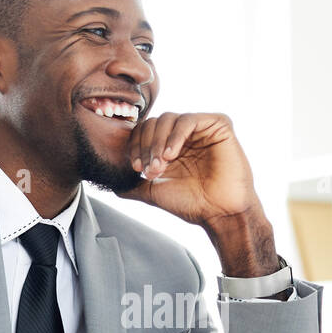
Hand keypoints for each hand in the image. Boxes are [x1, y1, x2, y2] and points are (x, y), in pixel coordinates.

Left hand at [117, 112, 257, 228]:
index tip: (135, 168)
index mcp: (171, 144)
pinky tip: (172, 154)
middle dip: (147, 146)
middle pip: (154, 123)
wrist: (220, 213)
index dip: (136, 146)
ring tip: (161, 165)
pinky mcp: (218, 125)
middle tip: (149, 169)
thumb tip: (112, 183)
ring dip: (158, 142)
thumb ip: (133, 185)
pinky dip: (176, 136)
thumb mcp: (154, 192)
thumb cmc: (192, 204)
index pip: (145, 131)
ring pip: (169, 119)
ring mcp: (202, 128)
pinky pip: (189, 120)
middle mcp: (186, 134)